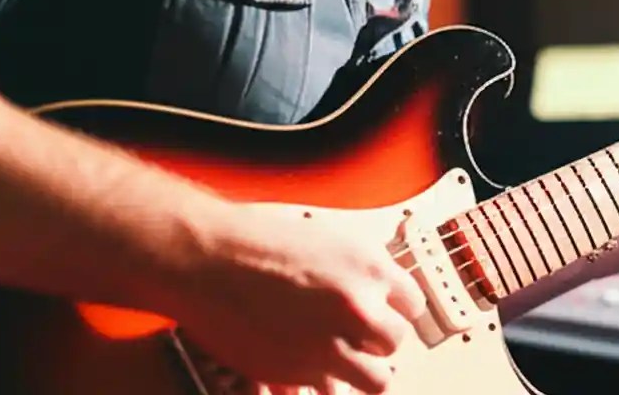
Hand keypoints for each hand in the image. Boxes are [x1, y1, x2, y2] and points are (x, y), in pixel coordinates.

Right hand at [161, 203, 427, 394]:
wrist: (207, 259)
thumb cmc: (253, 239)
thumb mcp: (323, 239)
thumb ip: (354, 270)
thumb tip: (371, 292)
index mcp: (367, 268)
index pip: (412, 302)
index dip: (396, 308)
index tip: (387, 313)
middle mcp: (355, 307)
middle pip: (395, 341)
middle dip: (379, 340)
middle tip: (363, 338)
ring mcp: (328, 343)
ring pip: (375, 379)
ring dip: (363, 371)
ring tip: (348, 363)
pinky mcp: (298, 370)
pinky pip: (327, 390)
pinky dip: (321, 382)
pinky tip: (310, 369)